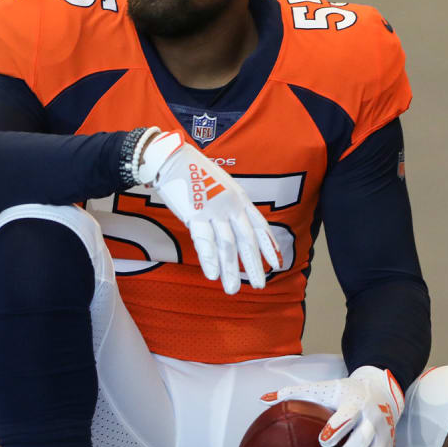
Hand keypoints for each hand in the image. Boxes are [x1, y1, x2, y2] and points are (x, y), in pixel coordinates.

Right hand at [136, 130, 280, 294]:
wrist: (170, 156)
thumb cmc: (192, 171)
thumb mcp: (220, 185)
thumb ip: (228, 205)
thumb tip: (232, 225)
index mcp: (239, 197)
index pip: (259, 225)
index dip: (268, 246)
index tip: (276, 264)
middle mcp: (231, 205)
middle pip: (246, 240)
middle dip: (253, 265)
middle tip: (260, 286)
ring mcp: (214, 209)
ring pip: (227, 245)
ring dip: (230, 270)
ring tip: (232, 289)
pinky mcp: (195, 213)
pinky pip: (204, 240)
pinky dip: (209, 258)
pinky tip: (213, 275)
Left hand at [260, 365, 404, 446]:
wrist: (381, 392)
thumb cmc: (344, 394)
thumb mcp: (323, 389)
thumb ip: (294, 393)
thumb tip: (262, 399)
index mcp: (355, 404)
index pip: (348, 415)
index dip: (338, 427)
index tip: (323, 441)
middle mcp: (373, 421)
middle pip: (364, 442)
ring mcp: (384, 437)